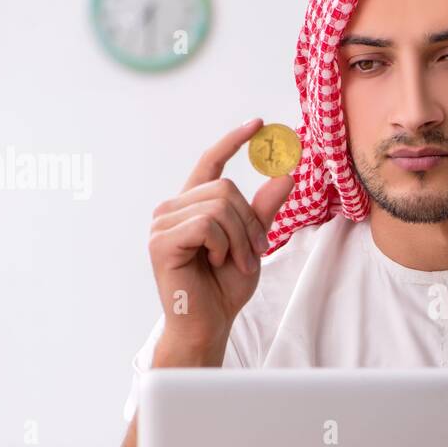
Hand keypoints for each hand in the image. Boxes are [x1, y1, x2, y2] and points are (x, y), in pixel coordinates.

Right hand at [148, 118, 294, 353]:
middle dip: (249, 221)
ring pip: (219, 206)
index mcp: (192, 206)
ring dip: (239, 238)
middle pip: (226, 188)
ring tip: (234, 262)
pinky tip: (215, 262)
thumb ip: (264, 209)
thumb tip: (286, 173)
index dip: (232, 141)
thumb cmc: (225, 287)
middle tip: (254, 251)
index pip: (210, 162)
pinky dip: (222, 245)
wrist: (210, 323)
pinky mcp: (161, 241)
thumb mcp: (253, 241)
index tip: (257, 124)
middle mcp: (172, 209)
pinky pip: (207, 225)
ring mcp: (162, 223)